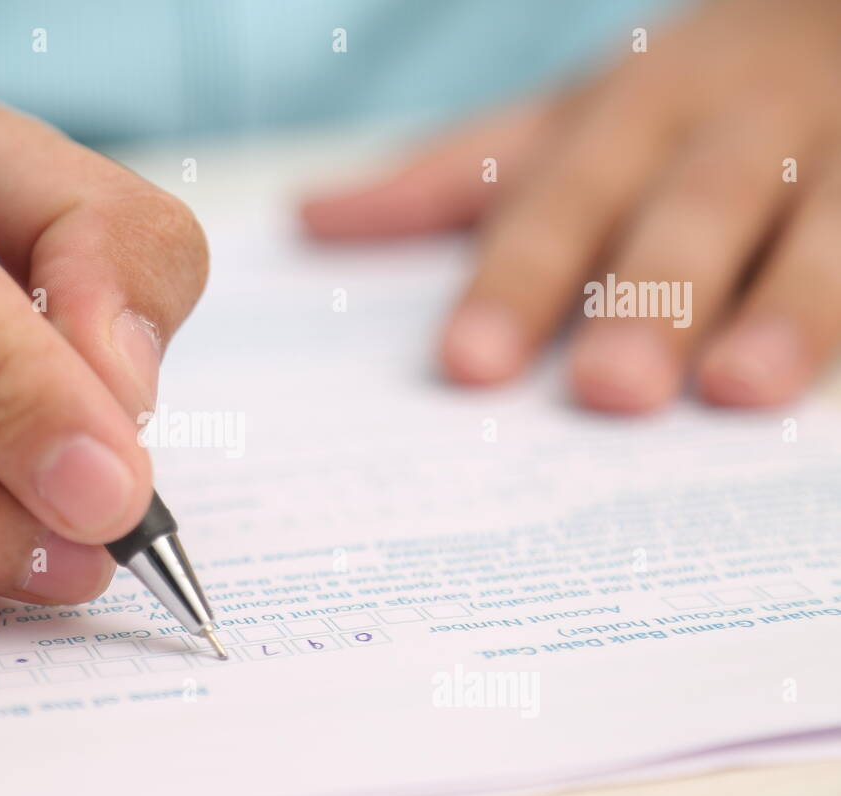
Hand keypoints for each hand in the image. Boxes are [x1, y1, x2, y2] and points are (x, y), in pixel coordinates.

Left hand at [302, 0, 840, 411]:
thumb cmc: (682, 103)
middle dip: (648, 297)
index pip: (561, 202)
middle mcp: (737, 126)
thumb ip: (451, 177)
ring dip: (790, 304)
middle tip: (608, 391)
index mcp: (632, 113)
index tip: (470, 366)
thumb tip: (308, 220)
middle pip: (687, 211)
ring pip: (828, 223)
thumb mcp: (568, 121)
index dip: (517, 281)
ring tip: (741, 389)